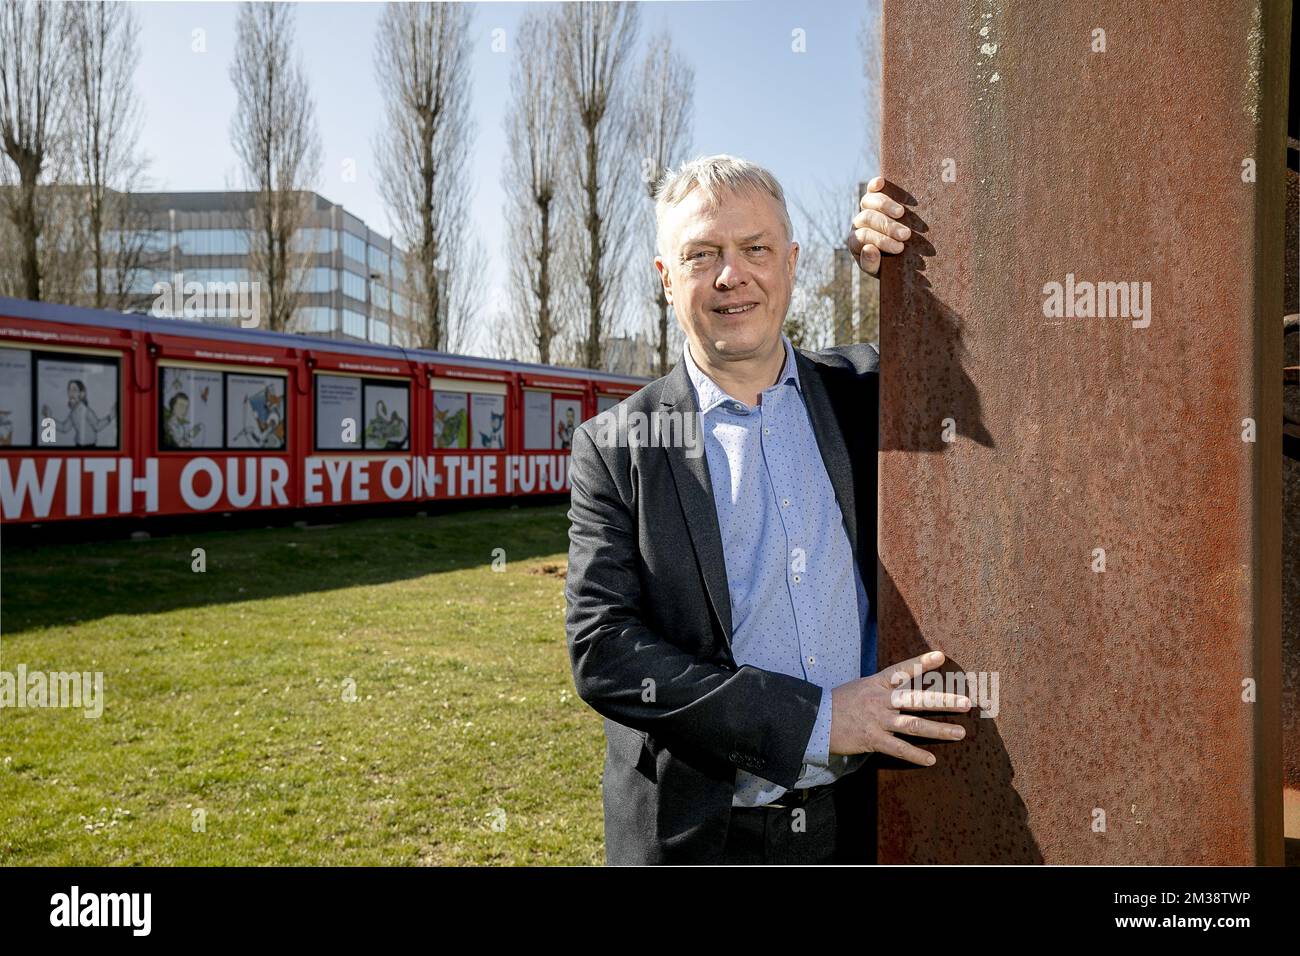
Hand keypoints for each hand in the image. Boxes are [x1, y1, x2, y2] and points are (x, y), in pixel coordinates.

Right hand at [828, 650, 971, 764]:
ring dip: (939, 730)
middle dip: (944, 701)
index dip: (921, 663)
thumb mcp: (860, 687)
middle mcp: (880, 700)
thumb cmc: (838, 703)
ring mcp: (877, 720)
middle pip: (917, 699)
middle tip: (966, 702)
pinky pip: (898, 749)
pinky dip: (915, 755)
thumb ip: (882, 688)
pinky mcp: (872, 740)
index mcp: (876, 684)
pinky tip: (931, 760)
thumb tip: (902, 687)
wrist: (814, 721)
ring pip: (913, 725)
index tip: (941, 656)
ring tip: (960, 733)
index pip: (902, 670)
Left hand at [848, 175, 910, 274]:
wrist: (897, 256)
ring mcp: (865, 210)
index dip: (882, 241)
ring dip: (885, 206)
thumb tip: (869, 249)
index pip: (864, 237)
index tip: (900, 248)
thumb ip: (871, 264)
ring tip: (902, 213)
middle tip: (906, 235)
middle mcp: (858, 224)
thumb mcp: (879, 271)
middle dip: (887, 227)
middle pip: (867, 219)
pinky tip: (881, 182)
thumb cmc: (888, 265)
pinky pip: (871, 190)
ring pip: (867, 201)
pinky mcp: (874, 199)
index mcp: (855, 242)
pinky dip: (874, 185)